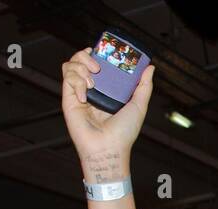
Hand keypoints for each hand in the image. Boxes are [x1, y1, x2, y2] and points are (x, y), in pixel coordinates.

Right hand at [61, 49, 153, 174]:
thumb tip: (150, 67)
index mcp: (106, 90)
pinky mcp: (69, 100)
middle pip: (80, 59)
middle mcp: (92, 90)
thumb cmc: (124, 132)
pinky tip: (86, 96)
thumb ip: (144, 86)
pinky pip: (67, 78)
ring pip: (70, 65)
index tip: (104, 51)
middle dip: (86, 56)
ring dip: (80, 66)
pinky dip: (76, 81)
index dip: (98, 53)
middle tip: (98, 67)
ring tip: (92, 81)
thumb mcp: (139, 106)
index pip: (97, 63)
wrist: (109, 148)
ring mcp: (79, 94)